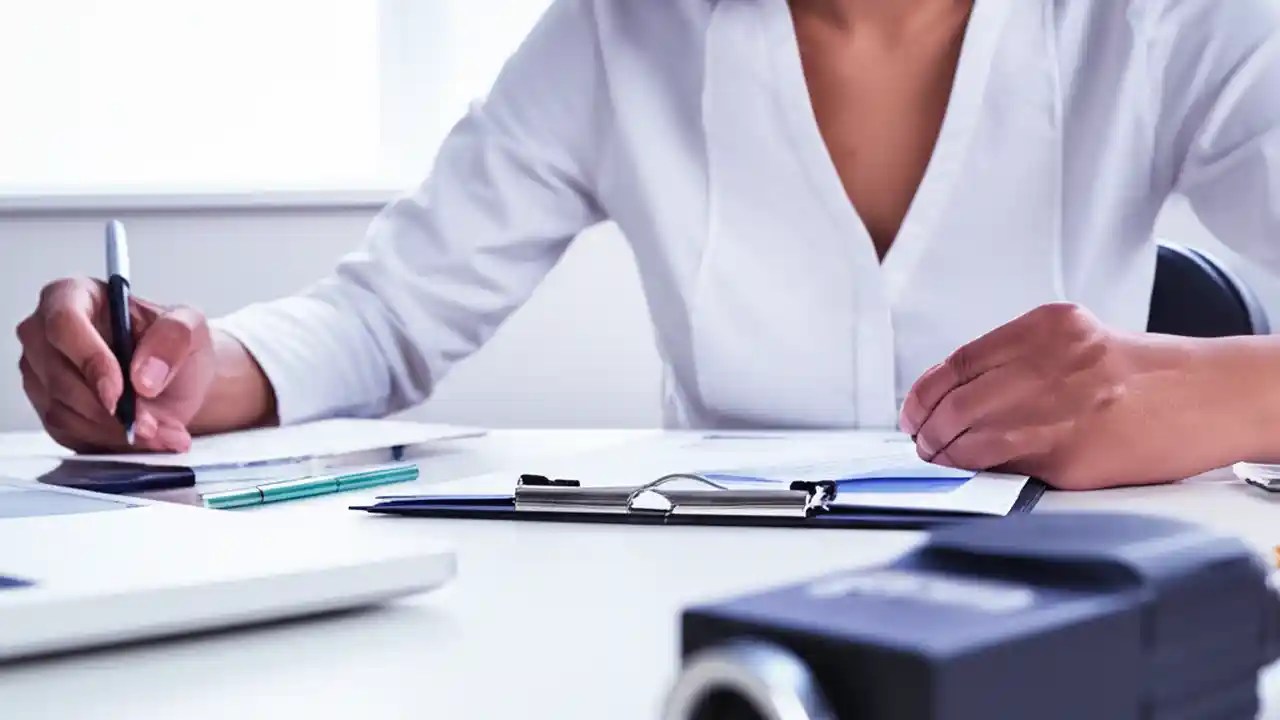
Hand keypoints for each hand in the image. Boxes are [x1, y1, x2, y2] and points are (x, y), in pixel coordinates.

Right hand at [17, 277, 216, 452]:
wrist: (179, 378)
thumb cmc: (174, 343)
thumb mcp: (190, 326)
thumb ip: (173, 338)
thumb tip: (143, 376)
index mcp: (73, 296)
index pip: (65, 324)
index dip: (90, 360)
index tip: (119, 391)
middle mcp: (47, 335)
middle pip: (60, 376)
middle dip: (110, 409)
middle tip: (152, 424)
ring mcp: (43, 374)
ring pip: (64, 411)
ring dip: (116, 430)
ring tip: (163, 432)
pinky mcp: (52, 409)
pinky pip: (71, 433)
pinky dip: (112, 441)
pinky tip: (146, 439)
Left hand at [898, 303, 1230, 489]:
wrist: (1208, 396)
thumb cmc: (1144, 374)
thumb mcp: (1076, 342)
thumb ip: (1019, 360)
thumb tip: (956, 396)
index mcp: (1047, 328)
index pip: (959, 362)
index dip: (924, 393)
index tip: (913, 410)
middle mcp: (1050, 363)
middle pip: (957, 402)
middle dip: (928, 429)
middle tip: (922, 442)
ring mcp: (1060, 410)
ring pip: (972, 436)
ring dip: (945, 454)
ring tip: (940, 459)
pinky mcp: (1071, 454)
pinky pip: (1004, 465)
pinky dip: (977, 470)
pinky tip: (972, 470)